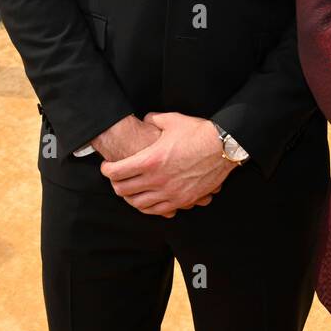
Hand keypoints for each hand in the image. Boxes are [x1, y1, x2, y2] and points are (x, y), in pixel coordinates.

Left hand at [100, 112, 232, 217]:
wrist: (223, 147)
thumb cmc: (198, 132)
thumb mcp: (171, 120)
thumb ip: (153, 120)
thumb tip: (146, 119)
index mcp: (151, 160)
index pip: (117, 172)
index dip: (107, 169)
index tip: (107, 166)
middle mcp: (157, 179)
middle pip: (124, 190)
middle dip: (115, 184)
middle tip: (115, 178)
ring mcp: (170, 193)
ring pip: (139, 204)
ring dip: (130, 198)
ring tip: (129, 191)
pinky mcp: (182, 200)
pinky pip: (158, 211)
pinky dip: (148, 207)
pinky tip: (146, 201)